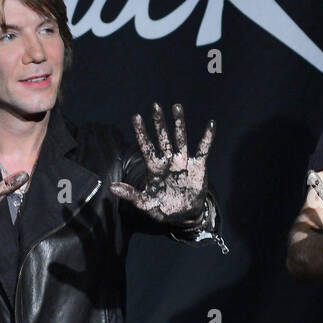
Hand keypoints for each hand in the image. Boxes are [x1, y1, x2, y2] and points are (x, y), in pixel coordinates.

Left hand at [111, 103, 212, 224]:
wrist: (185, 216)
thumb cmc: (163, 208)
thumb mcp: (145, 203)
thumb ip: (130, 194)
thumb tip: (111, 187)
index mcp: (154, 167)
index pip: (146, 146)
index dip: (141, 132)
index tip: (135, 117)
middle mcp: (168, 161)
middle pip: (163, 138)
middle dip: (159, 123)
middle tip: (155, 105)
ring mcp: (183, 162)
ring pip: (180, 139)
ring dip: (179, 123)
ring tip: (176, 107)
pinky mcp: (198, 166)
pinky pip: (203, 149)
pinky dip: (208, 137)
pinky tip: (211, 124)